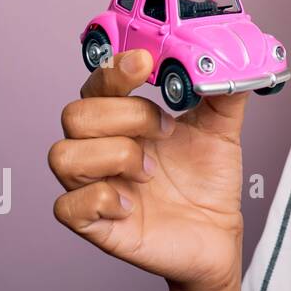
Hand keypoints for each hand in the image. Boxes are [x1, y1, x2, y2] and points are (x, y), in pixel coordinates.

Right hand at [50, 48, 248, 290]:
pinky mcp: (94, 224)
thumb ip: (223, 90)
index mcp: (125, 120)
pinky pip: (66, 206)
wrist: (219, 234)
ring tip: (150, 171)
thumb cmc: (208, 181)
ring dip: (113, 156)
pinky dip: (101, 198)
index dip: (114, 70)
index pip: (97, 83)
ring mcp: (94, 186)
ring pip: (63, 155)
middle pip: (75, 114)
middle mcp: (102, 148)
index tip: (144, 62)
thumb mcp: (223, 128)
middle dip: (126, 116)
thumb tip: (227, 56)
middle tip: (166, 130)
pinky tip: (132, 203)